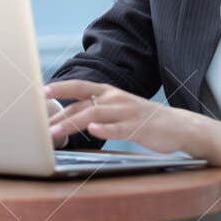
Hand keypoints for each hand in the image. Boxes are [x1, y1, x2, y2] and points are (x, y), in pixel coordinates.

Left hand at [43, 79, 213, 156]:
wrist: (179, 126)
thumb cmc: (143, 120)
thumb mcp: (117, 110)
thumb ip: (95, 111)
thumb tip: (68, 118)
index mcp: (110, 93)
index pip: (81, 87)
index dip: (61, 87)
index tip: (41, 91)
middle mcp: (116, 99)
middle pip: (82, 104)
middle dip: (60, 115)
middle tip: (40, 127)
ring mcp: (127, 113)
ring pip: (95, 115)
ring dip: (72, 124)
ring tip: (55, 133)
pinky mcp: (139, 128)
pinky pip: (119, 128)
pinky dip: (106, 129)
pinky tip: (93, 131)